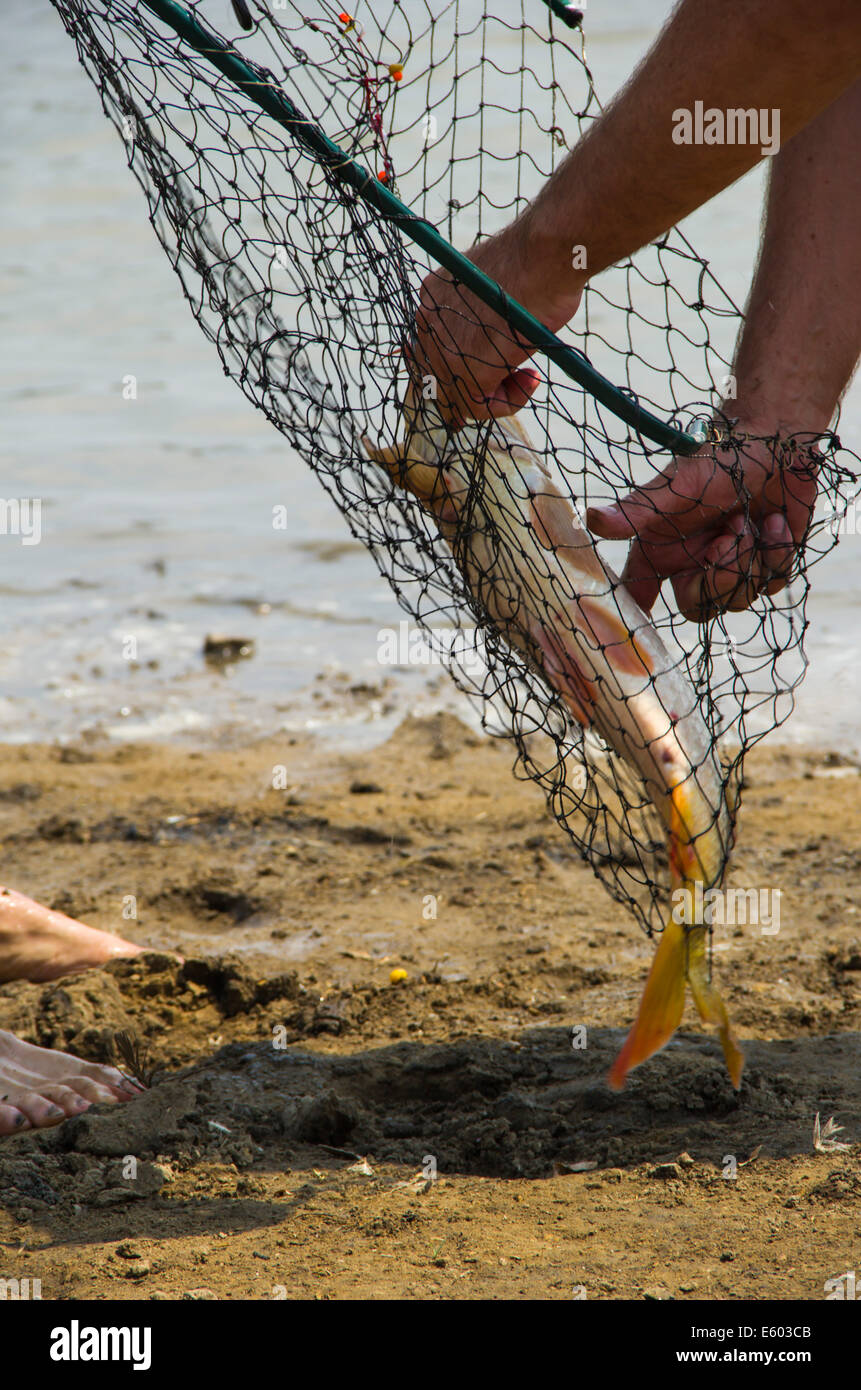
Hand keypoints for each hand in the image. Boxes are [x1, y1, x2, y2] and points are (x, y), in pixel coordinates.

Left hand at [410, 224, 582, 425]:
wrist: (544, 256)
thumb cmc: (538, 264)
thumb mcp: (501, 290)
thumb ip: (487, 314)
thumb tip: (498, 340)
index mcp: (436, 295)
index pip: (434, 342)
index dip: (464, 362)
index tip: (501, 365)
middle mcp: (429, 319)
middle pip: (440, 373)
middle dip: (483, 382)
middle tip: (520, 374)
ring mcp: (441, 346)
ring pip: (458, 395)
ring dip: (500, 395)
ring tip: (530, 377)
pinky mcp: (461, 368)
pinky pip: (477, 407)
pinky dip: (507, 403)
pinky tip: (532, 378)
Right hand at [586, 432, 818, 620]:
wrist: (776, 440)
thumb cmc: (718, 458)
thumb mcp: (674, 487)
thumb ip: (636, 511)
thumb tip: (591, 520)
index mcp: (662, 551)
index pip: (638, 597)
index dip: (636, 620)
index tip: (640, 634)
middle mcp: (693, 564)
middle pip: (699, 608)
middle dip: (720, 578)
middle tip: (731, 536)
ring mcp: (731, 567)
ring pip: (740, 598)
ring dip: (752, 556)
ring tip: (751, 519)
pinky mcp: (766, 564)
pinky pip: (773, 583)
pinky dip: (778, 552)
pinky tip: (774, 522)